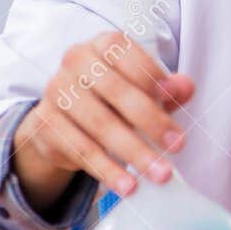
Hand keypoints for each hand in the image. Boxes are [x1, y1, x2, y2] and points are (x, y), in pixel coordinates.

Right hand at [12, 30, 194, 211]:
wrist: (61, 118)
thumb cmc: (113, 97)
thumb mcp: (142, 88)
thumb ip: (166, 87)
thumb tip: (185, 87)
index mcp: (102, 44)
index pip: (125, 53)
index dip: (149, 75)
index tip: (172, 99)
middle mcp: (75, 62)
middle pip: (116, 92)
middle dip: (151, 121)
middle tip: (178, 146)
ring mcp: (56, 93)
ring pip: (99, 125)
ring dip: (133, 152)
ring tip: (159, 173)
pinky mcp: (46, 125)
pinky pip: (81, 150)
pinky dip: (107, 170)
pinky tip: (128, 185)